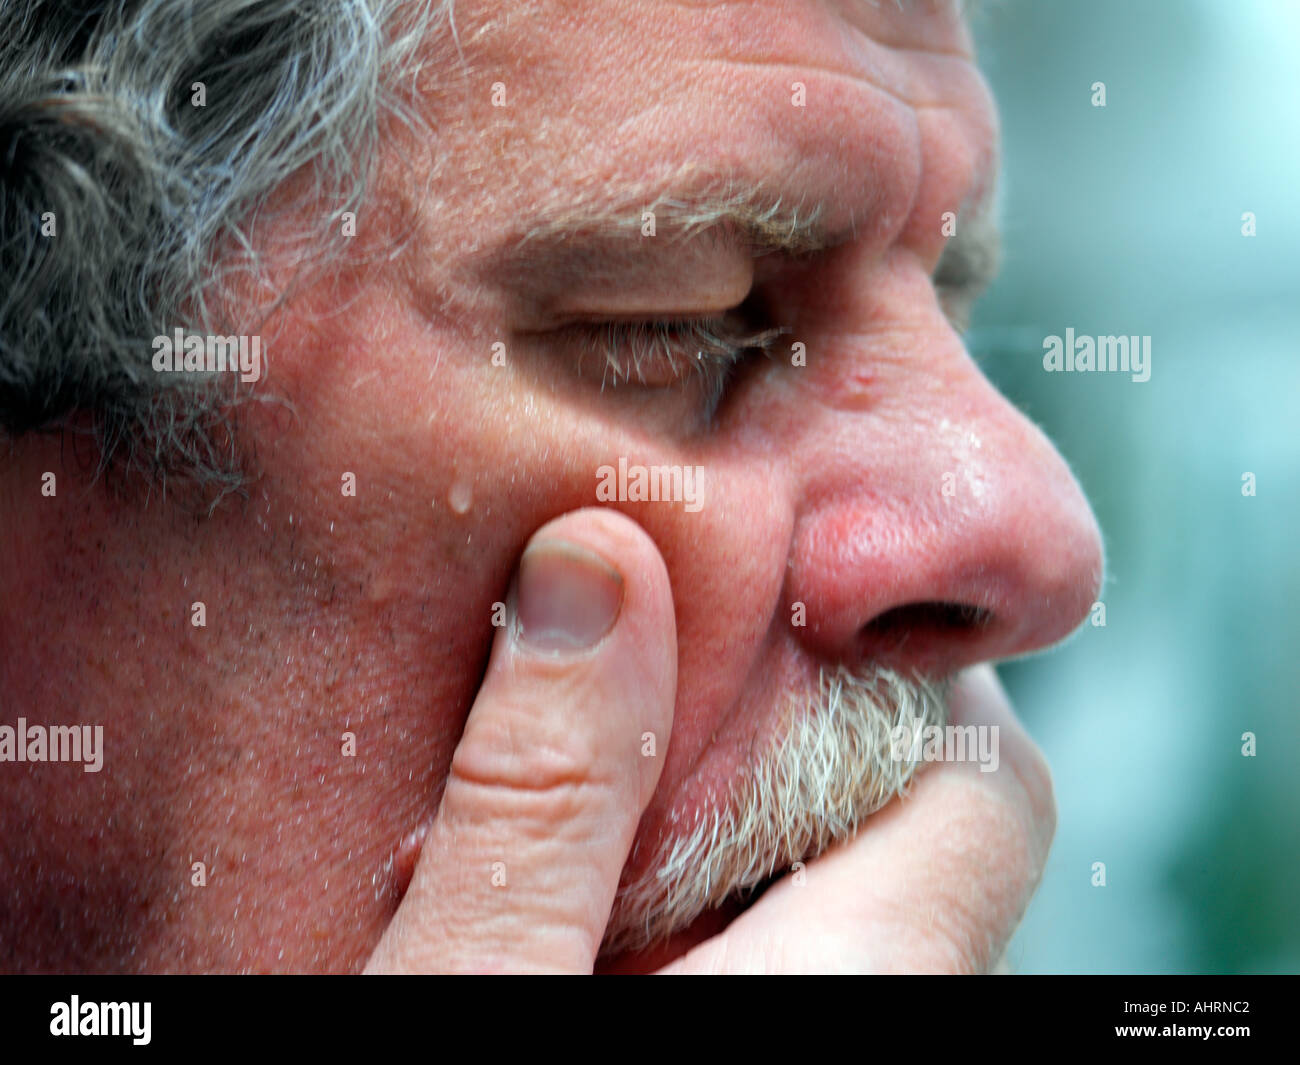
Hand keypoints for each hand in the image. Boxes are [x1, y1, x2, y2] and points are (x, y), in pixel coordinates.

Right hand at [365, 508, 1054, 973]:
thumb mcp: (472, 977)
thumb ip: (542, 790)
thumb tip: (597, 563)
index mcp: (857, 987)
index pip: (987, 784)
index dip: (914, 668)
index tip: (796, 599)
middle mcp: (877, 1009)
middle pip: (916, 826)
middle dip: (805, 724)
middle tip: (665, 652)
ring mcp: (816, 1025)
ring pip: (836, 892)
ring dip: (737, 814)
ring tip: (606, 755)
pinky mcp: (753, 1039)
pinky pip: (781, 949)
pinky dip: (699, 895)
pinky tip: (575, 881)